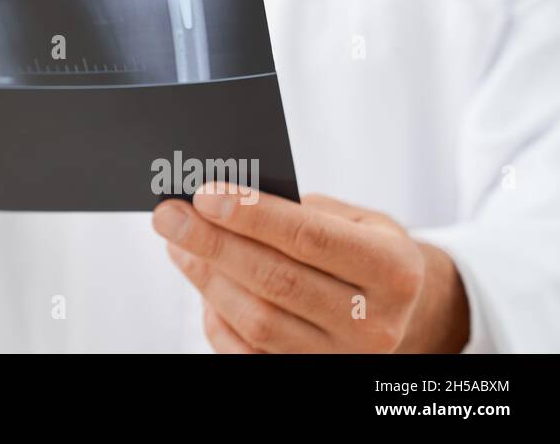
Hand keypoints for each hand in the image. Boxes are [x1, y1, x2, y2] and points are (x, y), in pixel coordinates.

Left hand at [152, 184, 470, 352]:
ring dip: (206, 277)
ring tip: (178, 242)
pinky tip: (202, 280)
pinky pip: (247, 352)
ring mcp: (342, 358)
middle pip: (276, 281)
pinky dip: (216, 314)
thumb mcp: (354, 220)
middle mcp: (374, 322)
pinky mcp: (310, 376)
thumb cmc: (364, 250)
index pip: (309, 239)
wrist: (403, 311)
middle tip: (169, 215)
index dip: (252, 216)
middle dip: (213, 244)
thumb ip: (297, 209)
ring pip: (257, 320)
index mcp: (393, 270)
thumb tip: (220, 200)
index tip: (204, 195)